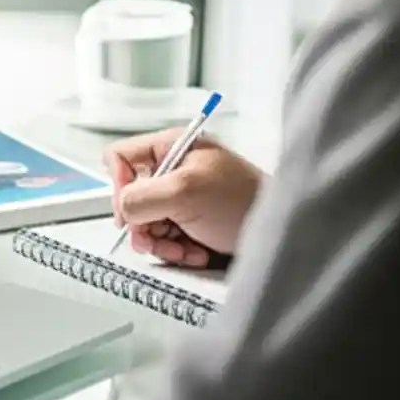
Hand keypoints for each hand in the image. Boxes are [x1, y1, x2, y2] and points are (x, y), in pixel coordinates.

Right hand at [104, 128, 263, 266]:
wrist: (280, 235)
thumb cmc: (244, 203)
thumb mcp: (185, 191)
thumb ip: (142, 196)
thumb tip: (121, 209)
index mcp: (172, 147)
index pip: (119, 157)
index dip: (119, 184)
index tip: (132, 209)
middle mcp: (174, 169)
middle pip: (130, 197)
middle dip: (143, 223)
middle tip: (157, 237)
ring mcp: (181, 197)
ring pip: (144, 223)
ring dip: (160, 242)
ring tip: (183, 249)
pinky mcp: (188, 222)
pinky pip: (162, 239)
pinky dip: (175, 251)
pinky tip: (194, 252)